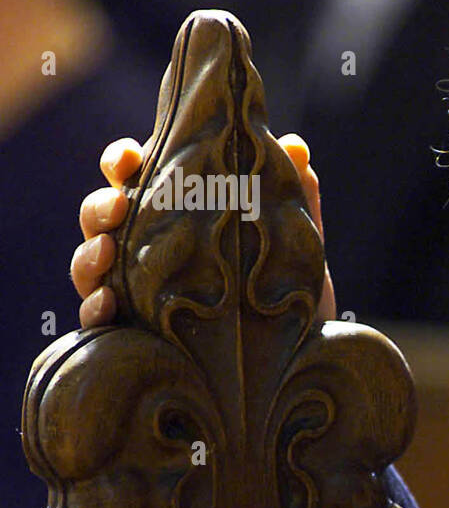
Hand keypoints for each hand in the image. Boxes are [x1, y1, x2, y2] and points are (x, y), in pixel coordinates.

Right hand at [71, 133, 336, 326]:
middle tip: (118, 206)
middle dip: (100, 207)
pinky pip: (98, 321)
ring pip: (90, 265)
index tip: (130, 157)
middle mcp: (147, 251)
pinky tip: (107, 304)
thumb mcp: (297, 247)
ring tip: (105, 254)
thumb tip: (295, 146)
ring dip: (88, 255)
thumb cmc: (290, 295)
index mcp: (178, 216)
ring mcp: (134, 292)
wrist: (301, 361)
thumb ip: (296, 197)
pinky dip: (94, 309)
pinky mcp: (134, 336)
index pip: (136, 178)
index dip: (123, 161)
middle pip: (102, 219)